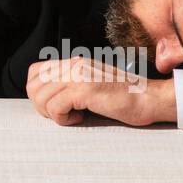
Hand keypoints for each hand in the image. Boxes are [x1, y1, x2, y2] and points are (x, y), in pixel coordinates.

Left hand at [25, 58, 175, 126]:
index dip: (38, 92)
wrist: (149, 99)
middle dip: (42, 106)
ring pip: (40, 97)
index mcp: (74, 63)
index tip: (55, 105)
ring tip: (74, 115)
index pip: (35, 72)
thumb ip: (70, 86)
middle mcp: (73, 65)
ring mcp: (78, 75)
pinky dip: (64, 119)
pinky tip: (81, 117)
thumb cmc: (123, 98)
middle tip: (63, 113)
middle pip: (33, 86)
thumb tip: (44, 100)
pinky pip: (55, 108)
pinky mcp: (84, 90)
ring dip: (53, 114)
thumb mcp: (91, 85)